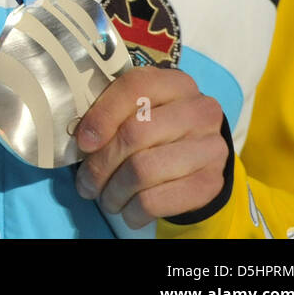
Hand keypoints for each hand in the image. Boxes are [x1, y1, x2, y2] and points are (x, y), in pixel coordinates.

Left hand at [74, 65, 227, 228]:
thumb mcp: (135, 109)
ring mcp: (210, 148)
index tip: (83, 142)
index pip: (134, 88)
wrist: (196, 155)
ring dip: (114, 191)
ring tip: (104, 199)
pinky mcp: (212, 183)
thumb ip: (109, 112)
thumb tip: (82, 139)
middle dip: (101, 164)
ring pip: (143, 171)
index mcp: (175, 83)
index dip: (102, 116)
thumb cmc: (154, 126)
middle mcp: (199, 110)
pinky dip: (133, 211)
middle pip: (135, 134)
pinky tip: (127, 211)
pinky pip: (158, 200)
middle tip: (85, 182)